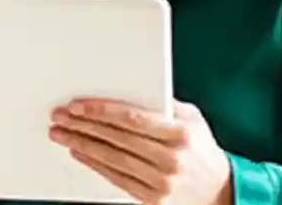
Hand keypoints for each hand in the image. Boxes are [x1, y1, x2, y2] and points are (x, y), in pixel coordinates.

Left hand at [50, 99, 232, 204]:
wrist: (220, 193)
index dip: (101, 111)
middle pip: (116, 138)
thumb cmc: (202, 151)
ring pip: (112, 158)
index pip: (131, 118)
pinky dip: (94, 164)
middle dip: (83, 125)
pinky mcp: (152, 199)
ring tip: (62, 133)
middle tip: (61, 116)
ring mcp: (160, 181)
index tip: (78, 105)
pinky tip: (79, 153)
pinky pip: (116, 178)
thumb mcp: (193, 119)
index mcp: (179, 134)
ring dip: (82, 144)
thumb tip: (133, 87)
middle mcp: (169, 158)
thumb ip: (165, 104)